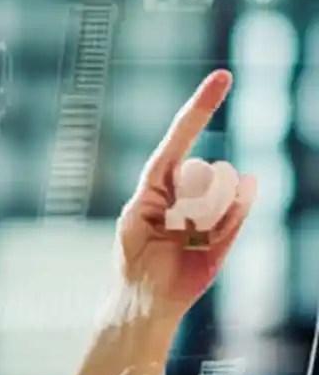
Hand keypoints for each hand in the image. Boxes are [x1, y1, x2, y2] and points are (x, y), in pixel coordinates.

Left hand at [116, 69, 257, 315]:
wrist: (148, 298)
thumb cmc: (134, 256)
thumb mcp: (137, 221)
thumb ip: (163, 196)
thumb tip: (199, 178)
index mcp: (160, 179)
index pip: (182, 135)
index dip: (201, 107)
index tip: (223, 76)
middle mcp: (188, 187)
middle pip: (202, 171)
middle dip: (190, 198)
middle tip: (171, 226)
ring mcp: (211, 206)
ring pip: (223, 188)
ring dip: (204, 214)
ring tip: (185, 238)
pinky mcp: (229, 227)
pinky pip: (239, 209)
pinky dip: (227, 219)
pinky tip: (207, 239)